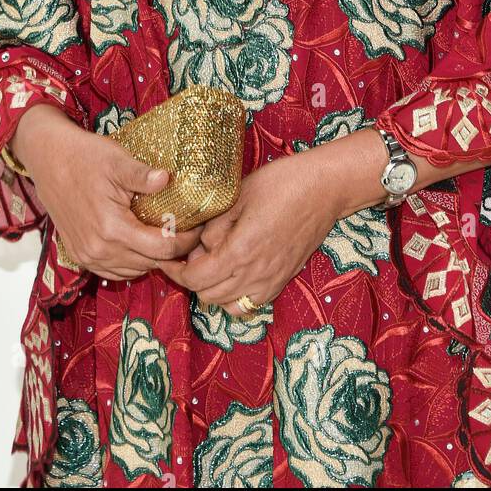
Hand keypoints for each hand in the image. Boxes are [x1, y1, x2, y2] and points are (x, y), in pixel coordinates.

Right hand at [10, 104, 204, 279]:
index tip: (198, 226)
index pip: (162, 248)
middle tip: (189, 230)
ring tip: (168, 236)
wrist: (48, 160)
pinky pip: (114, 271)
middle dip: (174, 250)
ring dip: (153, 258)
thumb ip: (143, 175)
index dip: (186, 240)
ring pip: (134, 271)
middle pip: (151, 263)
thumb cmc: (84, 156)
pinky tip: (141, 244)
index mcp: (112, 228)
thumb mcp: (117, 160)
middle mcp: (99, 250)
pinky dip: (132, 263)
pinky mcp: (80, 255)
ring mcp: (88, 256)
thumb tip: (168, 179)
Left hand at [157, 152, 338, 316]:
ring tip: (212, 264)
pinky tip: (236, 272)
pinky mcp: (284, 280)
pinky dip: (236, 296)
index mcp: (240, 252)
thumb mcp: (237, 197)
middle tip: (191, 253)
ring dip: (213, 290)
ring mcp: (272, 282)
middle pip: (208, 296)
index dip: (174, 271)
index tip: (165, 258)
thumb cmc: (282, 184)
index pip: (195, 279)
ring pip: (228, 305)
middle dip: (192, 278)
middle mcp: (255, 275)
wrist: (324, 189)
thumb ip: (213, 227)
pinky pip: (251, 303)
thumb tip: (200, 247)